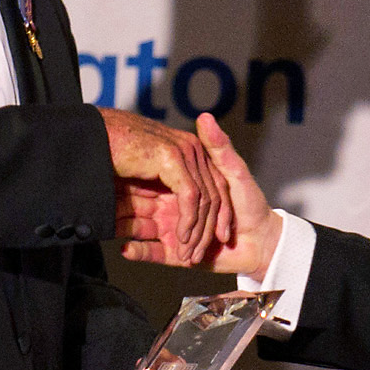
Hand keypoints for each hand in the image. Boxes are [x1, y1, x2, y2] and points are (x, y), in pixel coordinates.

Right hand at [119, 115, 280, 275]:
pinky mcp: (175, 253)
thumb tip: (204, 116)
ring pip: (141, 226)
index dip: (141, 175)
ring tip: (110, 225)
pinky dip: (139, 252)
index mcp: (183, 183)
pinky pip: (150, 252)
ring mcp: (172, 229)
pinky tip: (126, 250)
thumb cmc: (252, 205)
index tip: (128, 166)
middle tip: (105, 196)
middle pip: (141, 202)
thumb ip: (219, 147)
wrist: (264, 244)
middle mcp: (173, 205)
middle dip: (123, 202)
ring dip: (128, 229)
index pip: (155, 178)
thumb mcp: (235, 172)